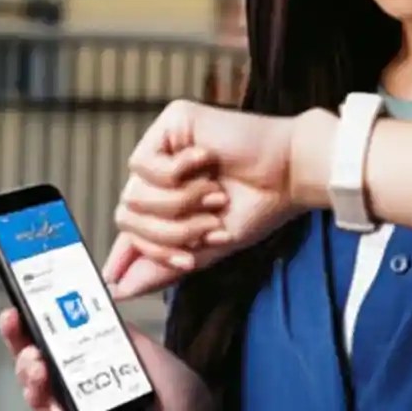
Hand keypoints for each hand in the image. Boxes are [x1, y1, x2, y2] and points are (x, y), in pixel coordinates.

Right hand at [0, 308, 212, 410]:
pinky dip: (45, 405)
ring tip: (36, 360)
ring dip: (29, 374)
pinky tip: (49, 396)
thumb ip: (121, 335)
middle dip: (18, 341)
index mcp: (96, 365)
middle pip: (35, 365)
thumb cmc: (182, 402)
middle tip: (14, 319)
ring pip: (37, 395)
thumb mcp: (153, 356)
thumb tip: (94, 307)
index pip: (56, 342)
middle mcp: (80, 392)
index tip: (21, 300)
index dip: (33, 321)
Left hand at [104, 101, 336, 298]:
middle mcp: (160, 174)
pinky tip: (206, 162)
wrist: (290, 173)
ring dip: (180, 205)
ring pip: (134, 194)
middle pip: (128, 216)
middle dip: (168, 233)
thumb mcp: (207, 245)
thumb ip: (164, 264)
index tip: (134, 278)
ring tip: (216, 196)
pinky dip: (177, 174)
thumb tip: (121, 289)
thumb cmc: (259, 204)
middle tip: (209, 227)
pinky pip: (143, 164)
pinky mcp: (169, 123)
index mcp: (168, 201)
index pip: (130, 229)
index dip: (128, 254)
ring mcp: (163, 147)